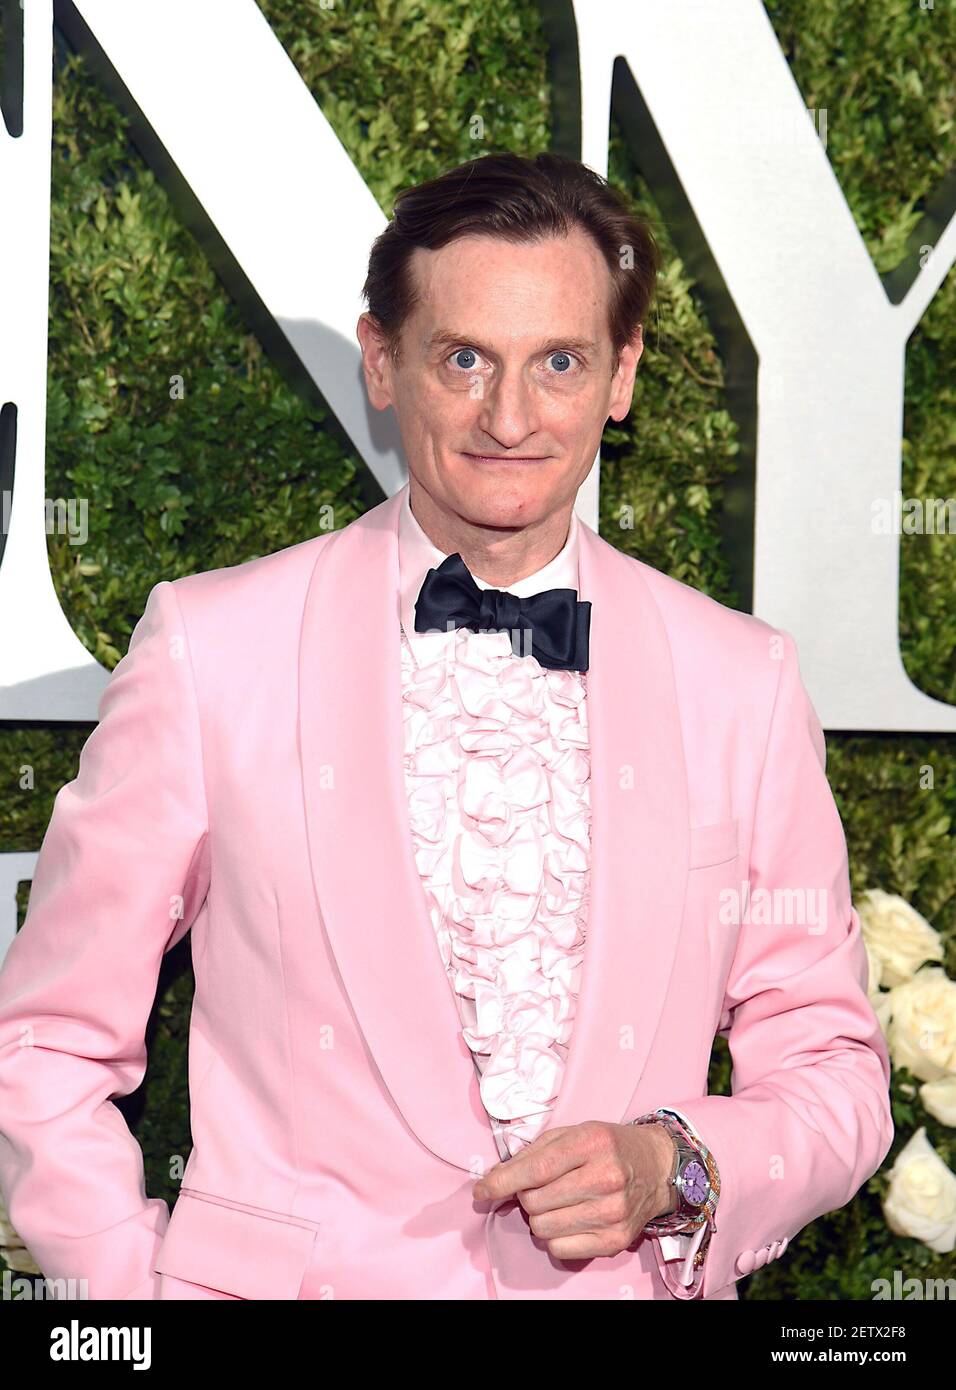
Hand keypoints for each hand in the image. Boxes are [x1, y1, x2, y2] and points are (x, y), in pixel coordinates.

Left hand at [472, 1120, 676, 1259]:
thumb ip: (533, 1153)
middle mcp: (605, 1178)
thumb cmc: (607, 1146)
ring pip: (543, 1229)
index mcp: (591, 1144)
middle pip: (535, 1202)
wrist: (656, 1167)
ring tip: (556, 1201)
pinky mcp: (615, 1240)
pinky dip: (554, 1236)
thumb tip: (494, 1178)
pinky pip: (560, 1249)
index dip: (501, 1182)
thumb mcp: (573, 1133)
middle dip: (525, 1196)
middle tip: (538, 1187)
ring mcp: (612, 1213)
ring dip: (539, 1216)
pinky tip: (568, 1219)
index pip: (535, 1170)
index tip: (481, 1190)